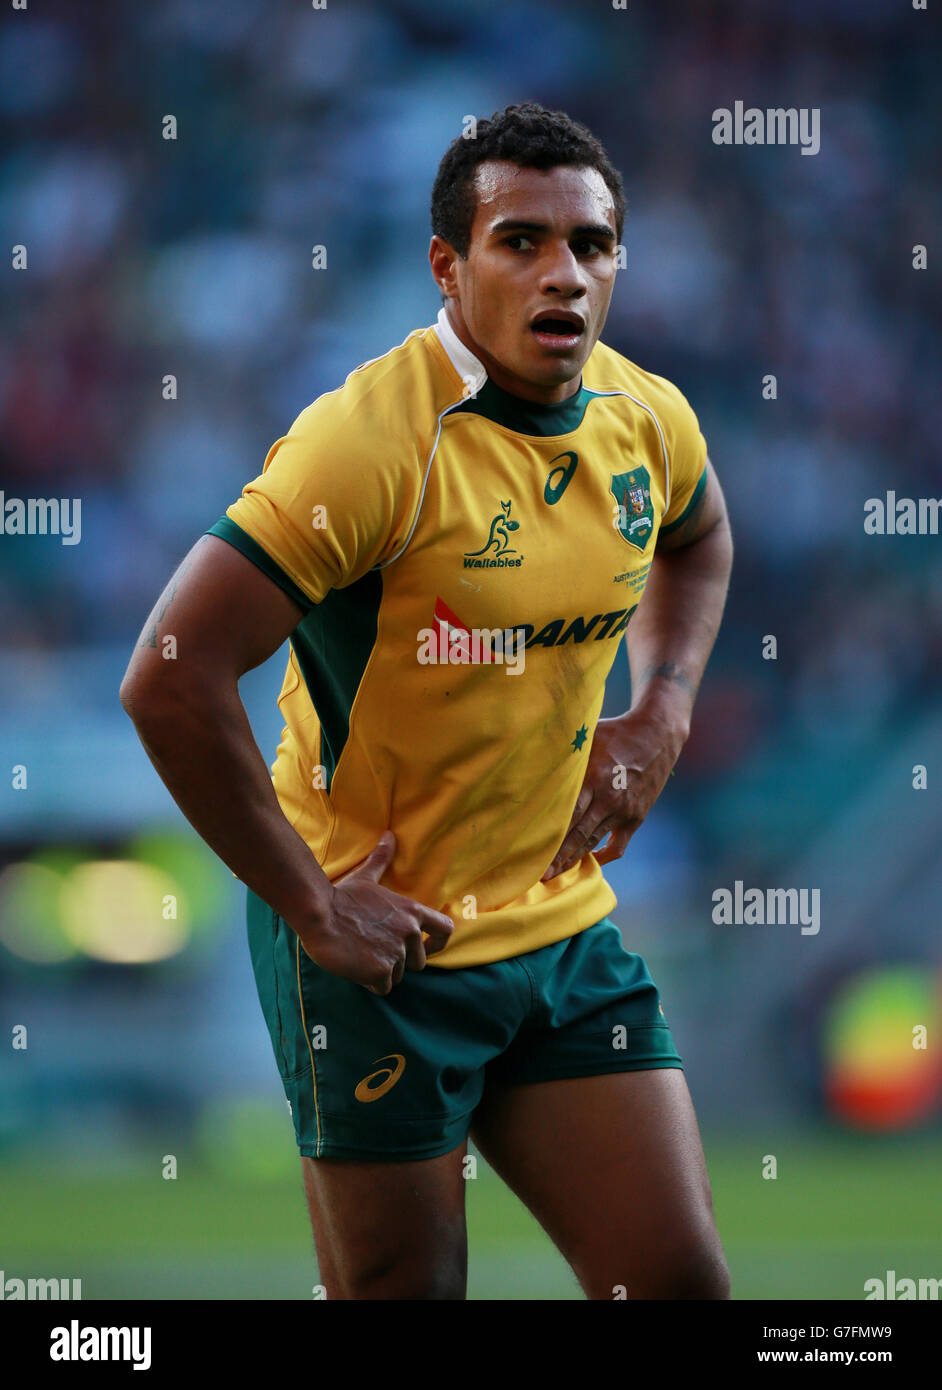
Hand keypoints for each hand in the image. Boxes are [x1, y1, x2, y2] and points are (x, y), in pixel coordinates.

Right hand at [301, 832, 453, 994]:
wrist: (319, 914)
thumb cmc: (341, 897)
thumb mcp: (366, 877)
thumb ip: (381, 859)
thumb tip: (388, 835)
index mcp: (412, 911)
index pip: (445, 930)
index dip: (438, 943)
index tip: (427, 948)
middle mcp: (410, 932)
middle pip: (418, 962)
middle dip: (400, 961)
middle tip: (375, 949)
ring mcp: (397, 952)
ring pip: (398, 975)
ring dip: (382, 971)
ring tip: (362, 955)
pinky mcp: (381, 971)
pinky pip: (383, 987)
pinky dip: (370, 982)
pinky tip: (356, 966)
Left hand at [540, 709, 685, 880]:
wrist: (657, 734)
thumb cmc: (615, 732)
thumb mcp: (587, 737)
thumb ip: (566, 756)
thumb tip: (535, 762)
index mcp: (594, 779)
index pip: (567, 816)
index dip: (550, 838)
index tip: (534, 853)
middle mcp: (609, 799)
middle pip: (578, 835)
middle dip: (558, 857)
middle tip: (541, 875)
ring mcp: (625, 810)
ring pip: (594, 841)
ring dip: (575, 858)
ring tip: (557, 873)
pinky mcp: (637, 816)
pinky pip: (619, 844)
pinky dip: (604, 855)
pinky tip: (591, 861)